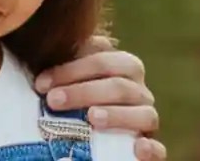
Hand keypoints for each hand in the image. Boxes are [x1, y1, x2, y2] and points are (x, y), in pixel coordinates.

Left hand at [34, 36, 165, 159]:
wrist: (94, 135)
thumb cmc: (77, 103)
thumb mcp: (72, 82)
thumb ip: (67, 69)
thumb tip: (42, 51)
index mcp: (124, 67)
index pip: (102, 60)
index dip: (71, 69)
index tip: (41, 83)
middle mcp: (139, 91)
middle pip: (119, 85)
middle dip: (84, 91)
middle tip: (53, 100)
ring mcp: (147, 119)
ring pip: (144, 113)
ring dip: (117, 114)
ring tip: (92, 118)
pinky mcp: (151, 148)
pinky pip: (158, 148)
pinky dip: (150, 149)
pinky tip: (137, 148)